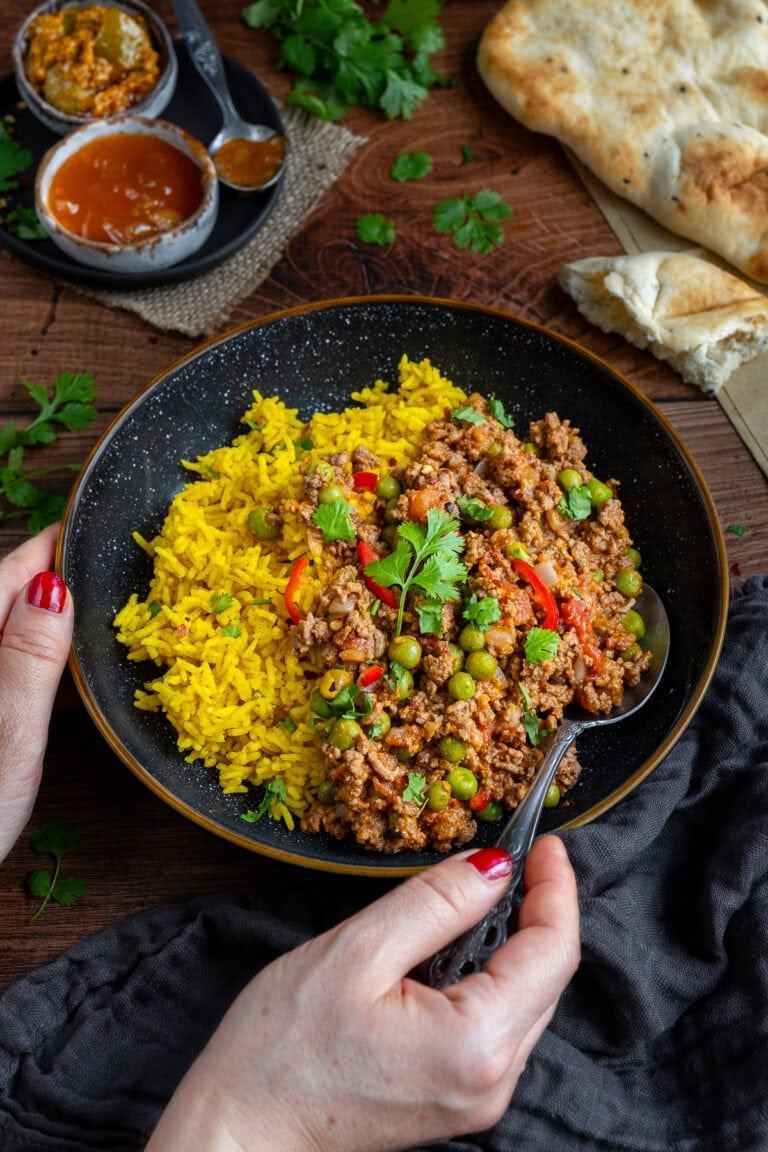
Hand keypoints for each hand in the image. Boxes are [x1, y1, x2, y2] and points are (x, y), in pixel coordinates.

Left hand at [0, 525, 72, 861]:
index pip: (5, 574)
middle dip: (45, 581)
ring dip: (36, 621)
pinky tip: (51, 671)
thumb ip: (28, 657)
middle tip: (99, 566)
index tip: (87, 525)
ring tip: (86, 611)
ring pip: (0, 635)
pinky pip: (0, 668)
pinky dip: (24, 659)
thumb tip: (55, 587)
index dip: (48, 549)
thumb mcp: (7, 735)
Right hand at [148, 835, 578, 1151]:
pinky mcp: (456, 1102)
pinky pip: (496, 1027)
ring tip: (478, 897)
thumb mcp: (358, 951)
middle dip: (538, 911)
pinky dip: (488, 978)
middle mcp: (492, 1081)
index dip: (555, 888)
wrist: (238, 1132)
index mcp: (475, 1043)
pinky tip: (451, 951)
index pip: (552, 952)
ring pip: (525, 1002)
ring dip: (514, 943)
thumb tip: (495, 867)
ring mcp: (477, 1099)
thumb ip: (436, 903)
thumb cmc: (282, 1047)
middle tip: (513, 858)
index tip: (545, 843)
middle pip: (546, 979)